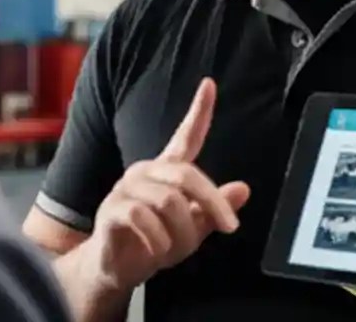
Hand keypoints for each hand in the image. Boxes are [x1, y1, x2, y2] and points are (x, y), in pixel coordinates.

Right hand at [82, 78, 250, 292]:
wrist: (114, 270)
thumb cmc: (154, 245)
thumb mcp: (192, 229)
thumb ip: (213, 210)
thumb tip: (244, 189)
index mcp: (167, 172)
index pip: (186, 136)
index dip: (199, 111)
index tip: (210, 84)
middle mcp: (146, 173)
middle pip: (187, 174)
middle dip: (214, 202)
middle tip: (230, 226)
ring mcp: (126, 189)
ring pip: (169, 202)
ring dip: (182, 234)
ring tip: (175, 251)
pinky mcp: (111, 209)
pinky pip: (142, 218)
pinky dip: (158, 240)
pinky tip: (156, 250)